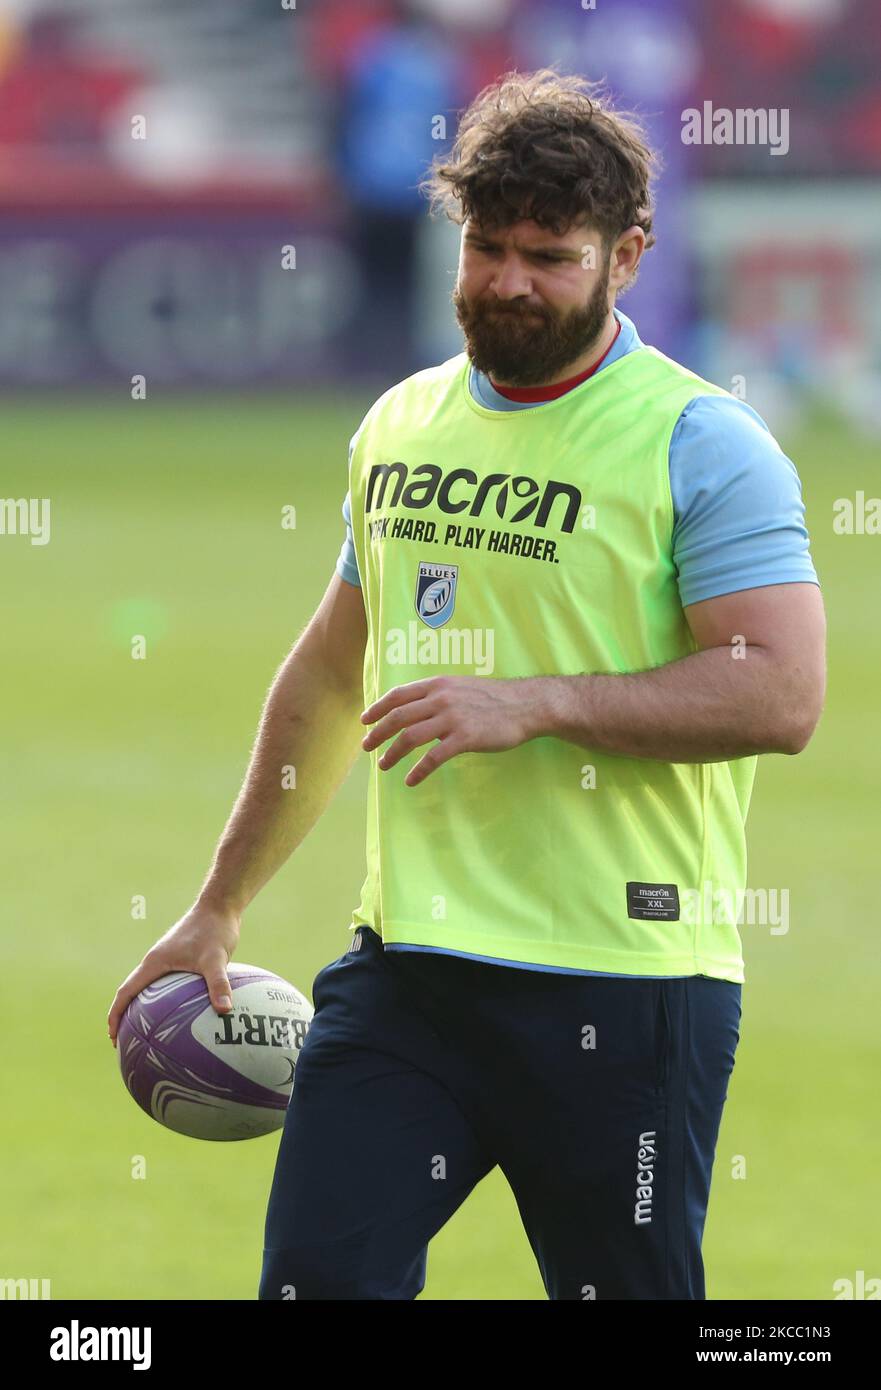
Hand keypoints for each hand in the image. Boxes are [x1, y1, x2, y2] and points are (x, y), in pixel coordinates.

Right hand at [107, 898, 240, 1047]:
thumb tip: (224, 1010)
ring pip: (149, 989)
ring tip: (150, 1035)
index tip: (112, 1037)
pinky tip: (183, 1016)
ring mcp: (168, 960)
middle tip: (127, 1043)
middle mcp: (156, 961)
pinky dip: (166, 1001)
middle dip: (126, 1018)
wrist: (220, 905)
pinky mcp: (181, 959)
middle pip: (133, 993)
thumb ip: (218, 983)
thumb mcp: (216, 958)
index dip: (116, 1015)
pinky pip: (167, 985)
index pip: (126, 991)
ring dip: (144, 1010)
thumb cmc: (214, 928)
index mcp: (155, 962)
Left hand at [360, 675, 540, 785]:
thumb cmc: (495, 698)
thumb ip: (439, 696)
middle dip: (378, 733)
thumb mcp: (461, 688)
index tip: (365, 720)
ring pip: (410, 737)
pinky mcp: (465, 738)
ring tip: (383, 765)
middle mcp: (441, 699)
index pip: (398, 695)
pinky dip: (418, 771)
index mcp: (438, 685)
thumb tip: (417, 710)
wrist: (526, 705)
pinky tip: (411, 780)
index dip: (378, 708)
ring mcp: (452, 718)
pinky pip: (434, 757)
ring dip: (392, 753)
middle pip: (398, 717)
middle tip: (366, 746)